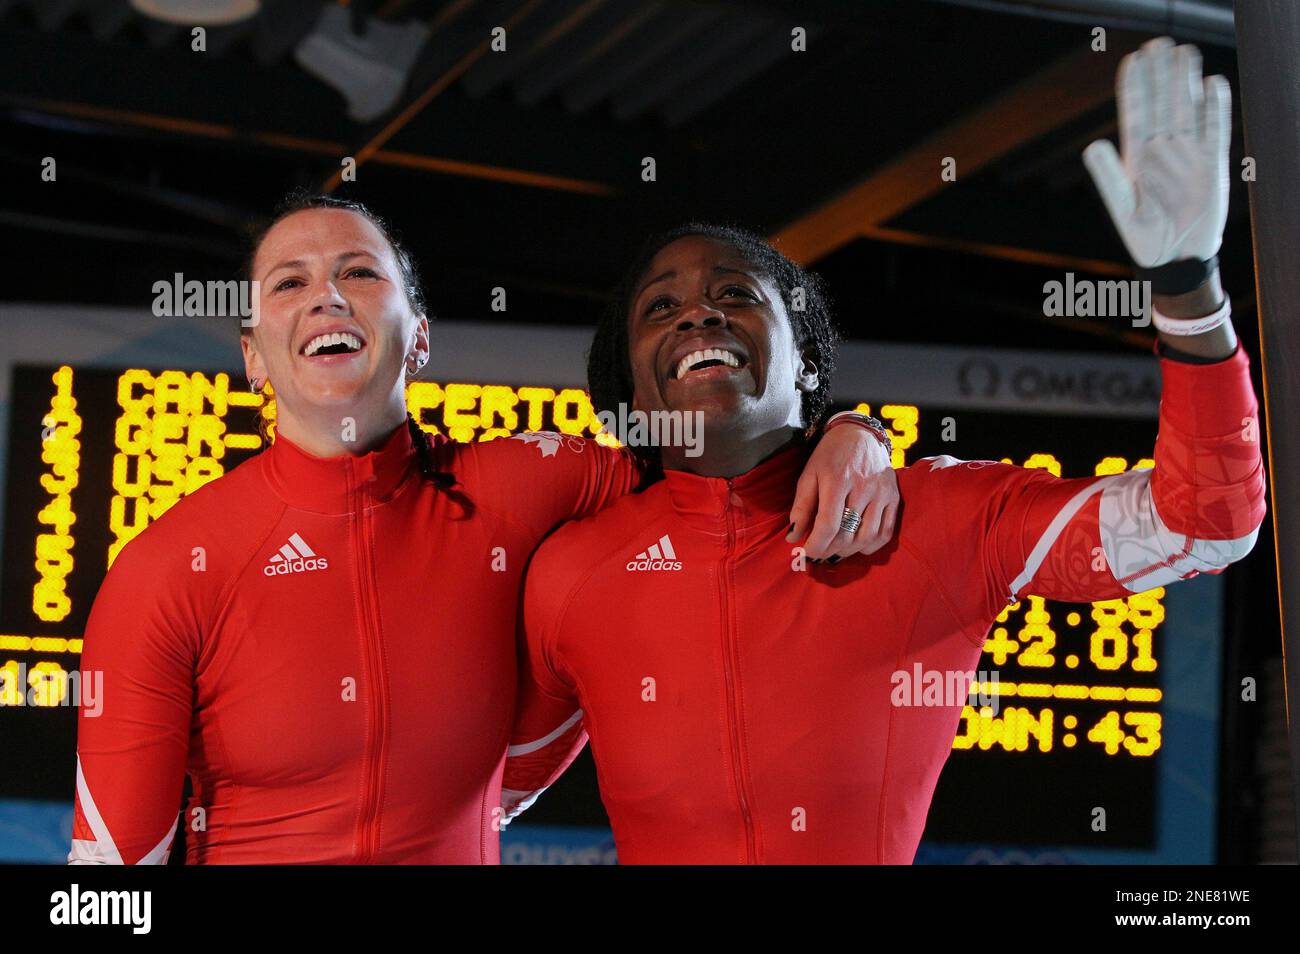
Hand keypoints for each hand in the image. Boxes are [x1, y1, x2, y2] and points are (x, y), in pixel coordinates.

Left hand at [787, 426, 898, 560]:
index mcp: (837, 480)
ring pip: (867, 535)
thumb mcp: (809, 474)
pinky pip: (887, 530)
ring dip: (849, 551)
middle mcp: (863, 487)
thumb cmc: (830, 455)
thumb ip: (801, 506)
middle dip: (829, 550)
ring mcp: (881, 493)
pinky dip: (872, 545)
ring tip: (835, 552)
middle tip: (819, 554)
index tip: (807, 553)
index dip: (816, 545)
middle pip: (847, 533)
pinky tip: (858, 547)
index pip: (828, 524)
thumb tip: (793, 536)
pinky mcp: (894, 496)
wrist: (860, 434)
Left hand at [1083, 37, 1229, 267]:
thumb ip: (1107, 178)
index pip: (1136, 114)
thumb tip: (1093, 145)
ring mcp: (1189, 154)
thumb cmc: (1144, 237)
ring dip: (1185, 82)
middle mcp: (1163, 150)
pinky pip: (1216, 129)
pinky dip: (1215, 107)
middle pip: (1163, 104)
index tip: (1133, 59)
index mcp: (1137, 158)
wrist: (1176, 258)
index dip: (1135, 88)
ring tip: (1182, 52)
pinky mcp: (1214, 163)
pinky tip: (1212, 83)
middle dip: (1160, 74)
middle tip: (1159, 43)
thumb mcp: (1122, 208)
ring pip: (1188, 109)